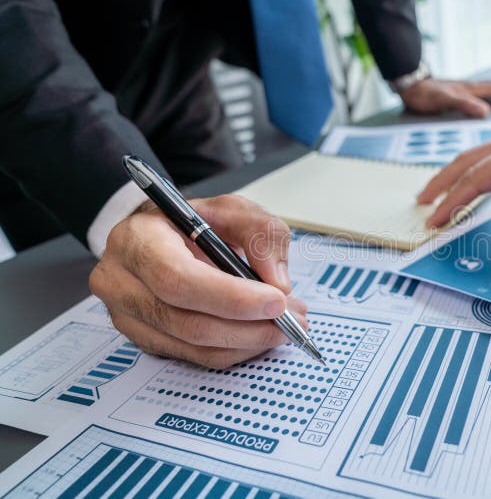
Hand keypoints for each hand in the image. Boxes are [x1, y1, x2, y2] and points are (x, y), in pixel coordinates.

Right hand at [89, 194, 307, 368]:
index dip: (230, 297)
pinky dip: (235, 350)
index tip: (276, 300)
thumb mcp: (230, 209)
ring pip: (194, 347)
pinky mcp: (145, 340)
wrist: (155, 238)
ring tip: (285, 325)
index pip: (178, 279)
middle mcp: (123, 283)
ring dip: (249, 342)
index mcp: (137, 241)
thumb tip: (277, 280)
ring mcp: (129, 318)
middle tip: (292, 320)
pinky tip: (260, 334)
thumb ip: (260, 233)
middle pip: (187, 322)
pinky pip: (195, 357)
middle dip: (249, 326)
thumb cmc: (190, 223)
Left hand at [400, 78, 490, 117]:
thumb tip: (485, 111)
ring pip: (489, 91)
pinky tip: (488, 102)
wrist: (409, 87)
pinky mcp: (458, 96)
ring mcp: (465, 92)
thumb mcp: (445, 100)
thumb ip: (465, 105)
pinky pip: (480, 96)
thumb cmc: (425, 94)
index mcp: (471, 90)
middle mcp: (470, 89)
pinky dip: (489, 97)